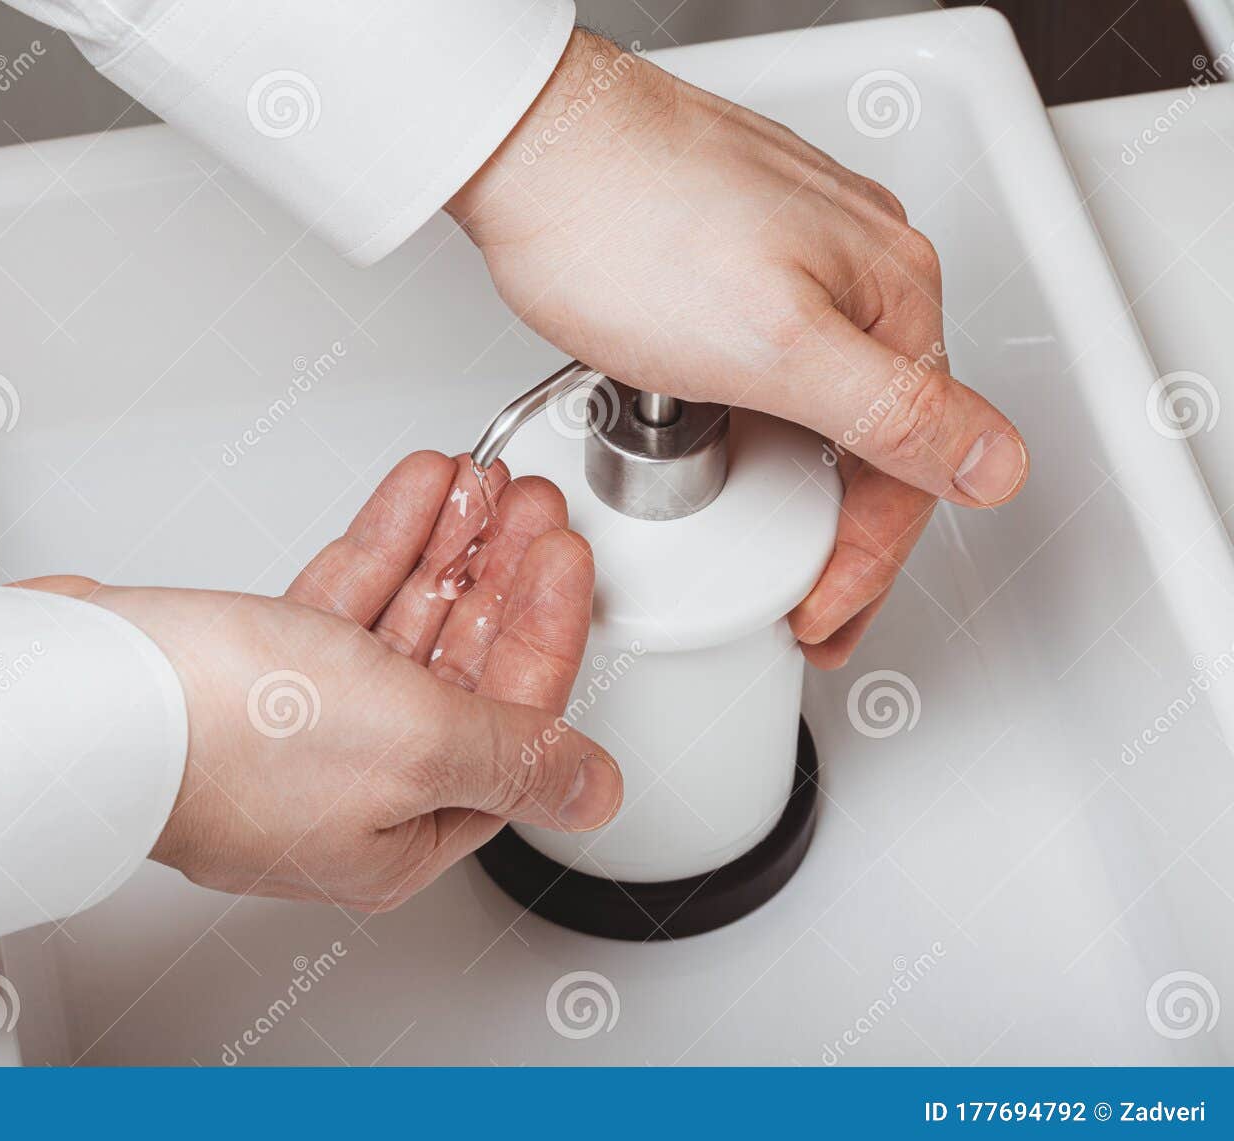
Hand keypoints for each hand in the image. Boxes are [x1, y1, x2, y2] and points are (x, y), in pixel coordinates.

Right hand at [15, 452, 619, 911]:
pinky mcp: (259, 669)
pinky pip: (347, 601)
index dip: (547, 633)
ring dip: (451, 549)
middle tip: (532, 507)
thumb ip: (515, 758)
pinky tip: (420, 492)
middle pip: (461, 671)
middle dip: (503, 580)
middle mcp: (355, 786)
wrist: (87, 692)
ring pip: (404, 626)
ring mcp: (305, 725)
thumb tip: (595, 791)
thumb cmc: (224, 742)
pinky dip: (388, 544)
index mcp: (401, 832)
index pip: (512, 729)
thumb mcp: (413, 746)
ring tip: (484, 482)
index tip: (564, 556)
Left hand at [446, 30, 1028, 667]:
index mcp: (888, 290)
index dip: (870, 559)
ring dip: (806, 488)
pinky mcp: (733, 262)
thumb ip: (892, 413)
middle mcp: (855, 269)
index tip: (821, 613)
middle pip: (875, 438)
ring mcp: (794, 261)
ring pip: (823, 405)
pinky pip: (772, 369)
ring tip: (775, 550)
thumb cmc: (624, 227)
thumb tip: (994, 465)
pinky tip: (728, 452)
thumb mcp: (774, 347)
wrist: (524, 150)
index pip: (915, 460)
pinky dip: (760, 431)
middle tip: (811, 607)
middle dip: (846, 538)